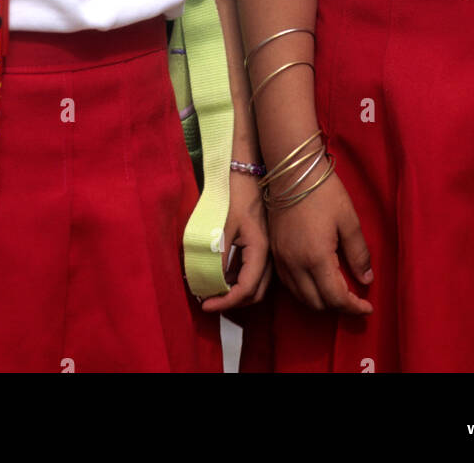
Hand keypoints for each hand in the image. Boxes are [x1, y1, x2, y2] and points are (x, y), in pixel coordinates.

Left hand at [200, 171, 270, 312]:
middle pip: (254, 293)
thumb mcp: (223, 225)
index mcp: (261, 250)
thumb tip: (210, 282)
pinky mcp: (261, 244)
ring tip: (211, 290)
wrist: (247, 170)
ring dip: (235, 292)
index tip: (205, 305)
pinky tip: (220, 275)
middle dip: (232, 302)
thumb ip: (217, 256)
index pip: (245, 290)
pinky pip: (252, 270)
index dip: (225, 302)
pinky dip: (237, 279)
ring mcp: (267, 249)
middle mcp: (268, 254)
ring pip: (255, 284)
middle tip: (208, 301)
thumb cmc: (235, 193)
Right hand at [269, 169, 372, 314]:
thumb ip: (359, 253)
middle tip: (354, 300)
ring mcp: (281, 258)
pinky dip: (304, 290)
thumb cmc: (323, 191)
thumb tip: (366, 279)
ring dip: (320, 301)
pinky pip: (288, 283)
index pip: (335, 298)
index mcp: (315, 258)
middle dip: (337, 307)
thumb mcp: (348, 220)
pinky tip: (316, 281)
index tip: (367, 308)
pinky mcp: (275, 251)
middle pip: (316, 303)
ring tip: (337, 292)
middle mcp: (295, 264)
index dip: (353, 307)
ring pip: (300, 296)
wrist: (292, 170)